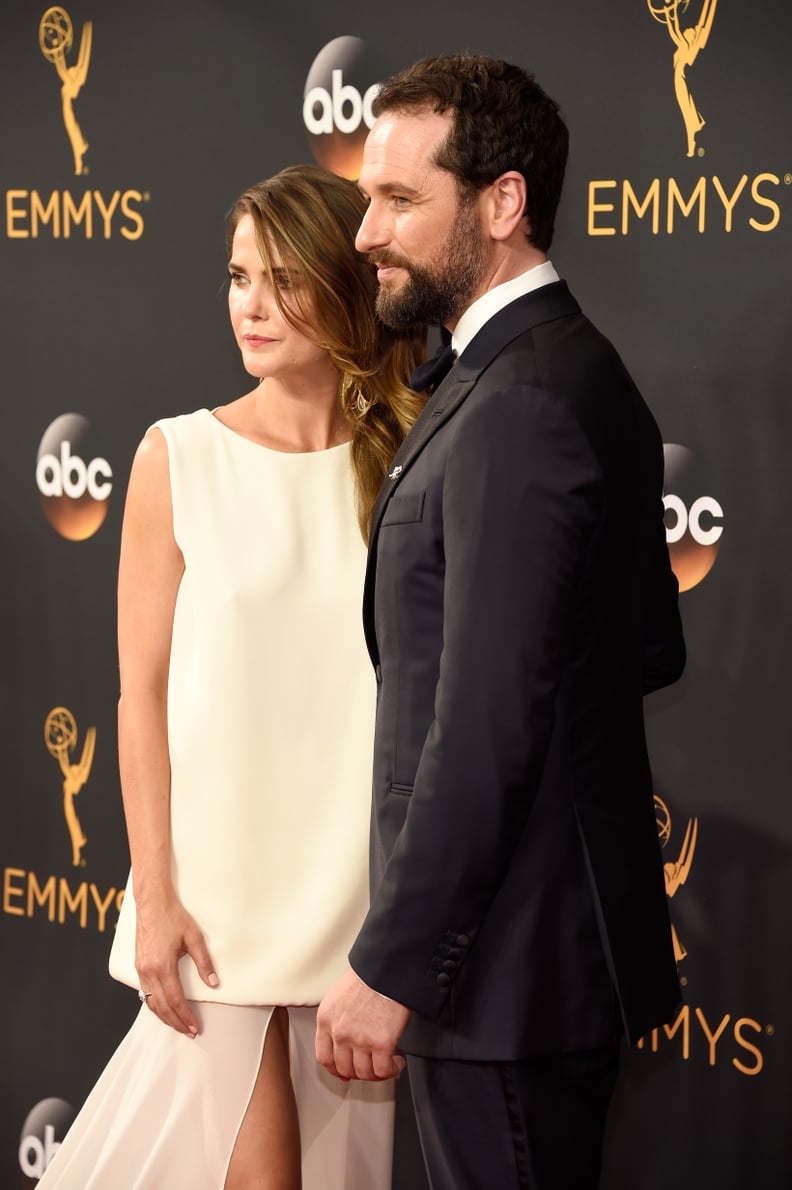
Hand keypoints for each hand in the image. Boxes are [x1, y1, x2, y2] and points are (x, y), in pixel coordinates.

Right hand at [135, 892, 217, 1036]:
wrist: (152, 901)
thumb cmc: (173, 916)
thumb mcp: (194, 937)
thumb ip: (204, 962)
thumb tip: (214, 983)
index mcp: (162, 966)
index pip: (175, 999)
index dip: (186, 1016)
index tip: (196, 1027)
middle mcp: (148, 971)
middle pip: (161, 1007)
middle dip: (176, 1022)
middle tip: (190, 1031)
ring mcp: (140, 969)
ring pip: (150, 1002)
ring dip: (164, 1016)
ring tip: (179, 1024)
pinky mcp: (138, 966)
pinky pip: (145, 993)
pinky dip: (155, 1005)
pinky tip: (164, 1008)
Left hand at [316, 968, 409, 1080]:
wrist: (387, 968)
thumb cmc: (368, 975)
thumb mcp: (338, 994)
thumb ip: (337, 1017)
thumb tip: (343, 1037)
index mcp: (326, 1019)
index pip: (324, 1057)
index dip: (336, 1070)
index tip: (345, 1073)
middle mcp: (339, 1032)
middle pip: (345, 1069)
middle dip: (359, 1072)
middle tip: (370, 1068)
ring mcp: (360, 1039)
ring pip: (365, 1073)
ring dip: (377, 1073)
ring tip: (387, 1064)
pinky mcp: (382, 1043)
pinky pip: (384, 1070)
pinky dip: (392, 1070)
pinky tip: (397, 1063)